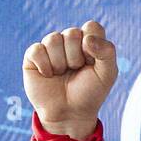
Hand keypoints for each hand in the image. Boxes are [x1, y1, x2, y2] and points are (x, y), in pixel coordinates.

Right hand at [22, 21, 117, 139]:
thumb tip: (87, 39)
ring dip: (61, 63)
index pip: (92, 27)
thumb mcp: (107, 75)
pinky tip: (48, 75)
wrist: (69, 113)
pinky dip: (45, 66)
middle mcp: (70, 41)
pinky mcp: (33, 55)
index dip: (93, 45)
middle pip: (72, 33)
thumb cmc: (90, 93)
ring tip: (63, 74)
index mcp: (89, 42)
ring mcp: (51, 47)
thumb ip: (106, 52)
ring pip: (53, 39)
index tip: (93, 62)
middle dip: (77, 57)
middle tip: (77, 71)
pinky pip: (37, 50)